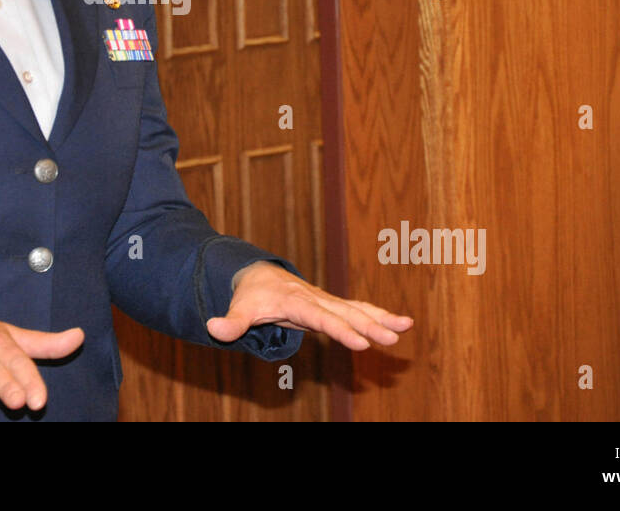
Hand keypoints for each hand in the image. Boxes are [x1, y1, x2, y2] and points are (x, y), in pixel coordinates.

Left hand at [206, 261, 412, 351]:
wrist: (258, 275)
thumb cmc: (250, 295)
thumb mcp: (238, 308)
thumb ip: (231, 322)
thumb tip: (213, 329)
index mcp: (296, 302)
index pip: (322, 318)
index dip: (341, 330)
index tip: (362, 343)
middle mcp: (316, 299)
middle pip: (346, 313)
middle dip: (370, 325)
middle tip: (393, 338)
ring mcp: (326, 301)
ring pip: (357, 308)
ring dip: (381, 317)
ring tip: (406, 326)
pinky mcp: (332, 305)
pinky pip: (358, 309)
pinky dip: (379, 314)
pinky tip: (400, 323)